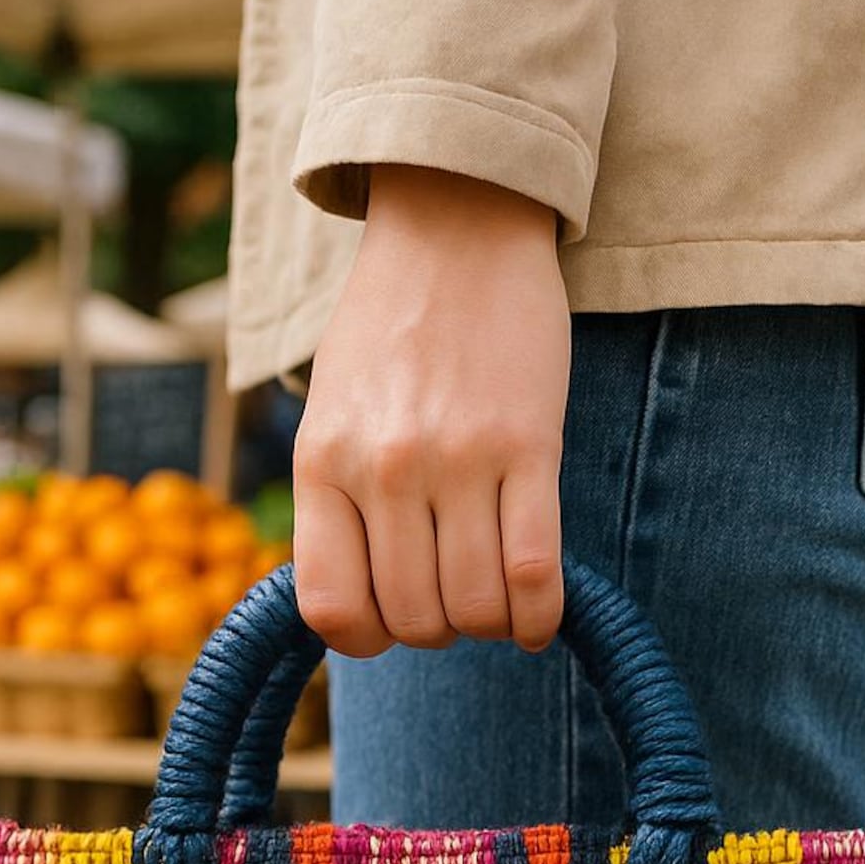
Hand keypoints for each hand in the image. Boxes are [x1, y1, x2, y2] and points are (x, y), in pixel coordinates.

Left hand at [293, 167, 569, 656]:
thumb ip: (337, 500)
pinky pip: (535, 571)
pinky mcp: (530, 444)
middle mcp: (383, 467)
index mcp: (324, 462)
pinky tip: (539, 619)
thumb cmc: (392, 328)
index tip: (389, 622)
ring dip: (490, 624)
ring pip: (475, 607)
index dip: (365, 641)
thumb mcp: (332, 411)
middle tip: (454, 597)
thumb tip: (359, 606)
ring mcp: (456, 458)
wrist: (457, 223)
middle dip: (439, 629)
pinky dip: (540, 615)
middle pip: (414, 619)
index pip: (332, 609)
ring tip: (496, 598)